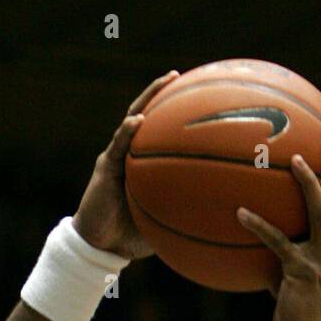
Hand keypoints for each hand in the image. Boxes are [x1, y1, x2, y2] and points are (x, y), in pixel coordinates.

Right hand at [72, 72, 178, 258]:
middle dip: (159, 93)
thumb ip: (185, 212)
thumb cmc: (133, 235)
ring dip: (147, 99)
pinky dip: (128, 131)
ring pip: (131, 120)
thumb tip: (219, 215)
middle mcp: (129, 154)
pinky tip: (138, 121)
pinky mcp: (106, 167)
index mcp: (142, 164)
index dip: (172, 114)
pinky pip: (118, 146)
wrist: (101, 245)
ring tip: (165, 82)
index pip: (158, 132)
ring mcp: (116, 157)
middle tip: (178, 75)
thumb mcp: (164, 221)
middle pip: (146, 114)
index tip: (194, 96)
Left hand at [237, 141, 320, 320]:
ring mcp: (320, 261)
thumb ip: (290, 268)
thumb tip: (267, 260)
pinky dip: (259, 226)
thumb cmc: (301, 319)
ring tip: (295, 160)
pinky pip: (278, 242)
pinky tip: (240, 212)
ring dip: (309, 184)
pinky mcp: (299, 271)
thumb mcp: (301, 288)